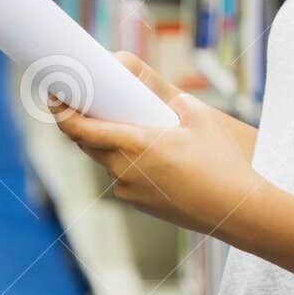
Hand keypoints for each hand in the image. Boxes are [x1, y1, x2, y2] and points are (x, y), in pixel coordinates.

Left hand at [50, 52, 266, 234]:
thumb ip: (169, 96)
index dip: (62, 112)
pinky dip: (126, 161)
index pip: (81, 129)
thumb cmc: (221, 162)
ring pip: (106, 160)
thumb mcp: (199, 117)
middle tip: (84, 100)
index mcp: (135, 144)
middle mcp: (125, 170)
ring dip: (108, 142)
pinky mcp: (140, 204)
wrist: (239, 211)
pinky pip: (123, 176)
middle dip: (82, 122)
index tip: (54, 95)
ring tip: (128, 126)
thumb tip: (149, 84)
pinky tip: (150, 154)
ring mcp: (130, 191)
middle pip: (88, 143)